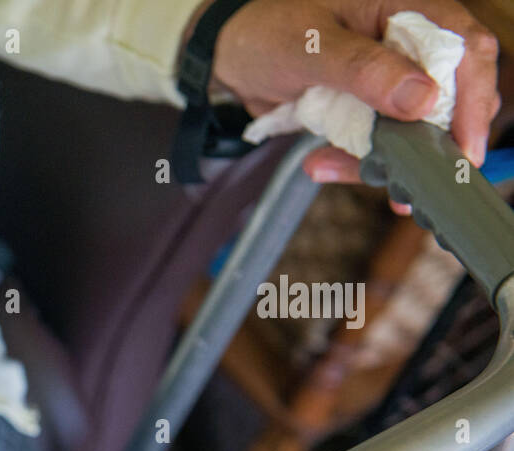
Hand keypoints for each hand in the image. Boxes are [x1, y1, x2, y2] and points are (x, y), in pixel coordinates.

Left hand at [207, 0, 499, 204]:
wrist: (225, 57)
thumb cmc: (267, 31)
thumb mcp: (313, 47)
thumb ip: (365, 70)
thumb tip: (423, 100)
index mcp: (407, 8)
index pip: (466, 49)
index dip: (473, 99)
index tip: (462, 147)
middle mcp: (407, 44)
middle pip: (449, 97)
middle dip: (430, 144)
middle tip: (409, 185)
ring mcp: (388, 80)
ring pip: (412, 129)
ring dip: (384, 161)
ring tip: (332, 170)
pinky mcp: (366, 109)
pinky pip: (377, 143)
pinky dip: (353, 162)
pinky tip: (319, 165)